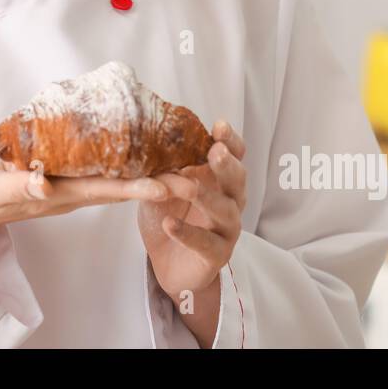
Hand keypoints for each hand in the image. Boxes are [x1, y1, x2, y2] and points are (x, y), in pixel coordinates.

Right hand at [0, 157, 168, 269]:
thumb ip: (17, 186)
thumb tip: (42, 185)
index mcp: (59, 194)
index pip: (106, 190)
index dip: (137, 188)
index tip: (168, 186)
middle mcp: (71, 190)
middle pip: (122, 186)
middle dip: (159, 181)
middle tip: (195, 173)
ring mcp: (69, 184)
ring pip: (117, 177)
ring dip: (149, 171)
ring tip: (182, 160)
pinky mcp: (62, 174)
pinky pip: (101, 168)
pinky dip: (126, 160)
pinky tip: (142, 147)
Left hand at [137, 120, 246, 305]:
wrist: (168, 263)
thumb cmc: (169, 216)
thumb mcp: (162, 187)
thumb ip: (163, 168)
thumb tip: (151, 139)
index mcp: (219, 180)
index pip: (234, 155)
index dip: (229, 141)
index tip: (219, 125)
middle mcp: (230, 201)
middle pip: (236, 180)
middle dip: (226, 164)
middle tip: (215, 151)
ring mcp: (226, 229)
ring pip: (224, 210)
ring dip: (206, 197)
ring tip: (188, 187)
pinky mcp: (216, 255)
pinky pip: (205, 243)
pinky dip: (187, 233)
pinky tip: (170, 224)